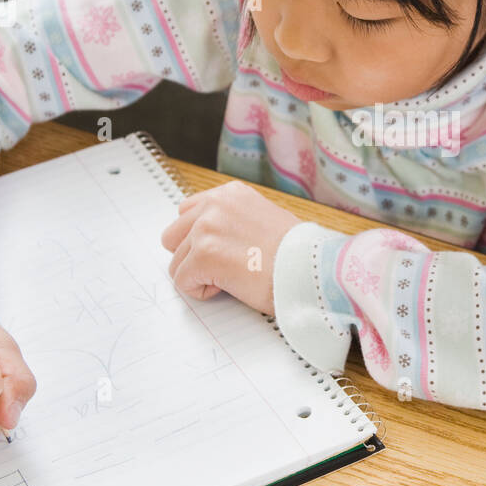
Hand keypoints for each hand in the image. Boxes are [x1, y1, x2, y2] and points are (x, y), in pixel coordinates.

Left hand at [160, 181, 300, 315]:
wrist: (312, 269)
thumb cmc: (297, 253)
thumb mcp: (264, 219)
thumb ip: (233, 221)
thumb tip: (216, 239)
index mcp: (231, 194)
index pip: (187, 212)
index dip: (200, 238)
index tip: (222, 251)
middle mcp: (215, 205)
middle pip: (173, 237)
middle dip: (192, 256)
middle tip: (225, 266)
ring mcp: (206, 229)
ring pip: (177, 263)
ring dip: (201, 275)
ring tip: (235, 276)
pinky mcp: (203, 256)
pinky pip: (183, 282)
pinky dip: (203, 291)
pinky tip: (232, 286)